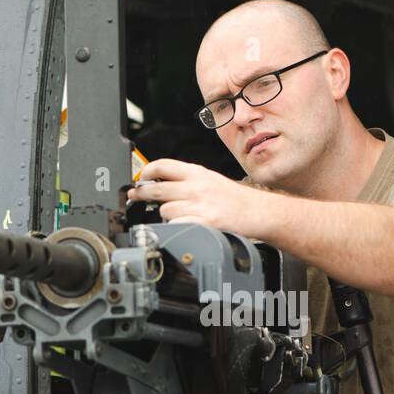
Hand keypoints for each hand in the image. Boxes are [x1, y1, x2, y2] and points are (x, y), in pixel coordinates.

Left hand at [127, 159, 268, 236]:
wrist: (257, 212)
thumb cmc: (234, 199)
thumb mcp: (210, 180)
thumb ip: (186, 180)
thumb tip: (158, 182)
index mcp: (197, 173)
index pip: (163, 165)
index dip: (146, 172)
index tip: (140, 179)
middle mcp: (197, 187)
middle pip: (156, 188)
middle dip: (141, 193)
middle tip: (135, 196)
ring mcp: (200, 205)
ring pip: (164, 210)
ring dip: (165, 215)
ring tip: (176, 215)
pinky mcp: (204, 222)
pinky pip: (176, 225)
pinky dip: (176, 227)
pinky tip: (184, 226)